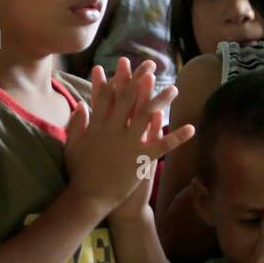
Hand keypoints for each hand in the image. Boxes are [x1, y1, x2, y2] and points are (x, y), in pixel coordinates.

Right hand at [64, 57, 193, 216]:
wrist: (88, 198)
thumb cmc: (79, 173)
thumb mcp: (72, 144)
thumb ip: (76, 123)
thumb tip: (81, 104)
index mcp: (97, 125)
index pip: (107, 95)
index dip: (115, 78)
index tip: (123, 64)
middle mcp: (113, 130)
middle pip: (128, 99)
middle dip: (139, 80)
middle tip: (151, 65)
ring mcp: (128, 144)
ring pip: (146, 116)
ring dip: (161, 101)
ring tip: (173, 88)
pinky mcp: (140, 159)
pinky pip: (162, 145)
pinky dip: (177, 137)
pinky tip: (191, 128)